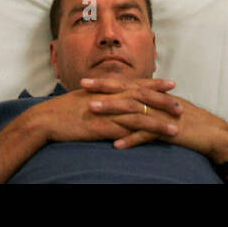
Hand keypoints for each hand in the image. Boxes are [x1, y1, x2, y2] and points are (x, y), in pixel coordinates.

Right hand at [24, 82, 177, 146]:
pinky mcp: (101, 128)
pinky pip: (124, 132)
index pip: (136, 84)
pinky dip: (140, 137)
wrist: (46, 118)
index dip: (155, 84)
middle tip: (181, 106)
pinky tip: (153, 142)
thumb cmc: (64, 109)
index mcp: (107, 89)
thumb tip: (116, 97)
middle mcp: (109, 98)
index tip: (172, 84)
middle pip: (142, 98)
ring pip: (138, 116)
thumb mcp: (86, 96)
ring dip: (158, 123)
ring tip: (175, 129)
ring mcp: (106, 113)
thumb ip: (104, 96)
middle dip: (163, 102)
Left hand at [82, 77, 227, 161]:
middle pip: (126, 91)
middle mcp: (156, 101)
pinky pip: (147, 135)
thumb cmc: (189, 122)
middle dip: (103, 88)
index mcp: (154, 95)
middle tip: (82, 86)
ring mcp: (161, 115)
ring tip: (92, 111)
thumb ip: (148, 104)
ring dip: (111, 110)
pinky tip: (116, 144)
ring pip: (132, 110)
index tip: (86, 80)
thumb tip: (130, 103)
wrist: (212, 133)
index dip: (106, 82)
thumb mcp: (165, 109)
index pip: (126, 84)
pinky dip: (131, 139)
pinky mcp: (168, 131)